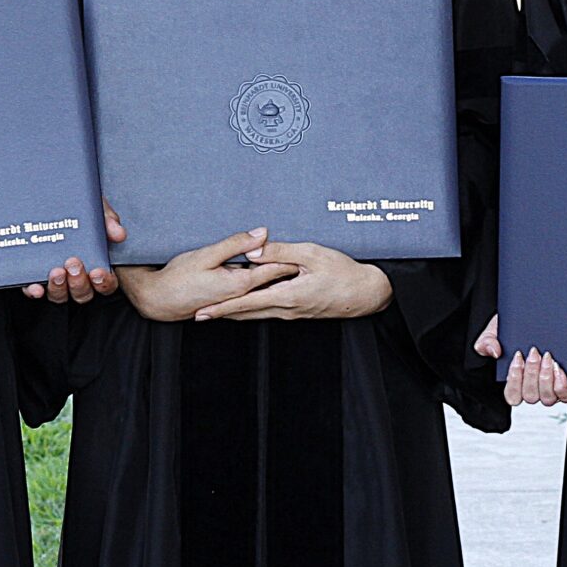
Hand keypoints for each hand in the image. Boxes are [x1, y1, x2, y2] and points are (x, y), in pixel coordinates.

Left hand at [23, 200, 127, 303]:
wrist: (50, 196)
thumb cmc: (77, 207)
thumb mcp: (95, 209)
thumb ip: (107, 220)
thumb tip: (118, 233)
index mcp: (96, 264)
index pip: (105, 284)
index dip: (103, 283)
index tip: (97, 271)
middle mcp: (76, 276)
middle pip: (82, 293)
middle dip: (79, 282)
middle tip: (73, 263)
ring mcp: (55, 278)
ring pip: (60, 296)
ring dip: (59, 288)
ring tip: (56, 271)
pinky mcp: (34, 274)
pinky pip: (34, 290)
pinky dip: (34, 291)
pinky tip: (35, 286)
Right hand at [116, 228, 298, 323]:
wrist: (160, 301)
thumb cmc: (179, 277)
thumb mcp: (207, 255)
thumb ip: (236, 244)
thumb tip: (261, 233)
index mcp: (240, 283)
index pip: (274, 268)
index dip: (292, 257)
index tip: (311, 251)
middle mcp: (241, 294)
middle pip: (273, 280)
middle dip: (291, 269)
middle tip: (312, 259)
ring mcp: (235, 299)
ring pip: (264, 288)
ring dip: (279, 278)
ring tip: (299, 268)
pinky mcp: (227, 300)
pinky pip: (252, 293)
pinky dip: (264, 286)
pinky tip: (270, 281)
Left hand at [194, 241, 389, 322]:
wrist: (367, 294)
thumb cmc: (343, 273)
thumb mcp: (311, 254)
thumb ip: (279, 252)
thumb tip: (252, 251)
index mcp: (286, 295)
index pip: (246, 303)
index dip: (222, 307)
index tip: (202, 311)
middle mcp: (286, 309)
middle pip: (247, 314)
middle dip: (222, 314)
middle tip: (199, 315)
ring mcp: (292, 313)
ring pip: (257, 314)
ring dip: (235, 313)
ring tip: (215, 312)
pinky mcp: (299, 312)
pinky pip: (269, 312)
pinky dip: (252, 310)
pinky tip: (246, 305)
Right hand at [478, 315, 566, 406]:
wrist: (537, 319)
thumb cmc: (516, 329)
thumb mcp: (496, 331)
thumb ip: (487, 341)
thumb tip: (494, 352)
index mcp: (515, 381)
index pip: (512, 395)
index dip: (514, 380)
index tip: (517, 358)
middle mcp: (533, 388)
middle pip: (530, 396)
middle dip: (531, 373)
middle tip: (534, 352)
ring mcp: (550, 388)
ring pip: (547, 398)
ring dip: (545, 377)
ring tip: (546, 357)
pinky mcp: (566, 385)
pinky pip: (564, 395)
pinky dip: (561, 384)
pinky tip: (558, 368)